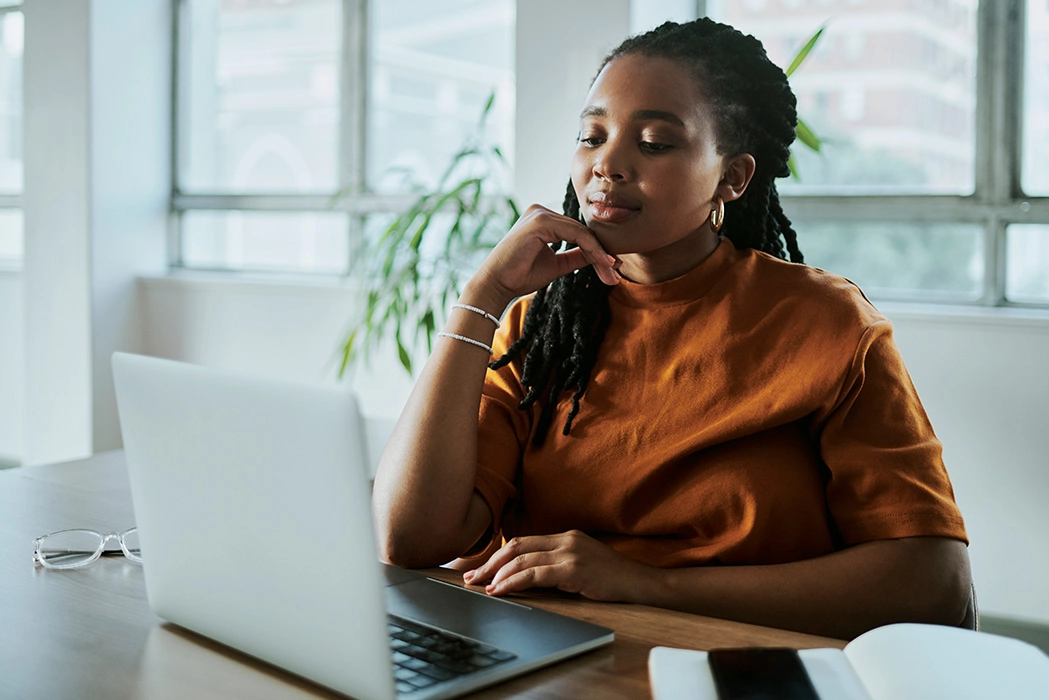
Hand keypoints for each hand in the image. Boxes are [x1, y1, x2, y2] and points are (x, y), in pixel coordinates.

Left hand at [462, 530, 653, 601]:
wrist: (641, 583)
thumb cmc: (612, 579)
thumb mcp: (582, 564)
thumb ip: (557, 564)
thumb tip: (525, 576)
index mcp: (565, 536)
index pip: (523, 541)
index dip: (498, 554)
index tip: (482, 568)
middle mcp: (565, 540)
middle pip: (517, 547)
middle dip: (491, 563)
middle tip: (471, 577)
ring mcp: (570, 553)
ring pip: (523, 559)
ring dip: (498, 574)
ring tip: (483, 586)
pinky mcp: (574, 569)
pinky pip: (535, 574)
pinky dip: (514, 582)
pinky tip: (502, 590)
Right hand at [468, 205, 620, 310]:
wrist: (497, 285)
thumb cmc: (520, 276)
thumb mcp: (557, 265)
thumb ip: (576, 256)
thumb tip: (601, 256)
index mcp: (543, 219)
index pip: (578, 232)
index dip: (597, 251)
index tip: (612, 270)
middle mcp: (541, 211)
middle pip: (582, 231)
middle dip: (601, 254)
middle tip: (615, 275)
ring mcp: (540, 213)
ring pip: (582, 232)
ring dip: (599, 254)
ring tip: (611, 273)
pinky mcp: (540, 220)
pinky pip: (575, 234)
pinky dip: (591, 249)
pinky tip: (602, 263)